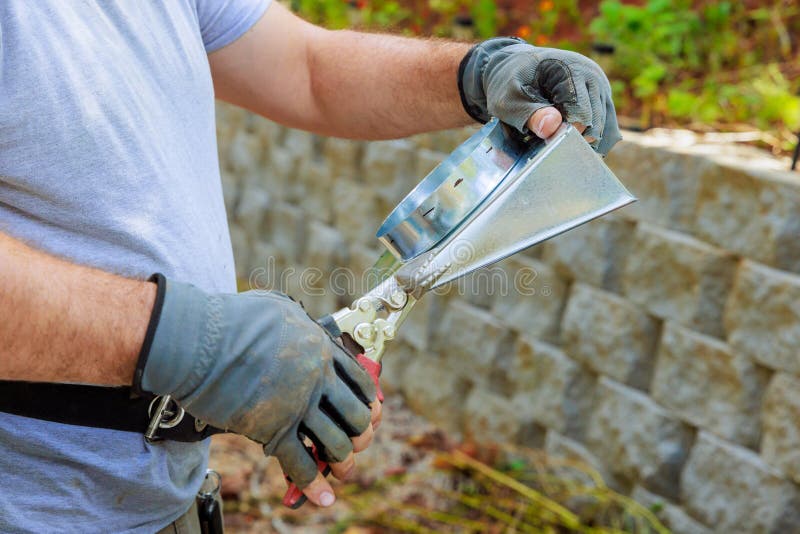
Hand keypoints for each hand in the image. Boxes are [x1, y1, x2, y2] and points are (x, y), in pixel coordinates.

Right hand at [135, 275, 380, 506]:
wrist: (198, 339)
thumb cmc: (231, 320)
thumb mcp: (278, 309)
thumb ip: (298, 325)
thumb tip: (302, 329)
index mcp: (321, 349)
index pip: (360, 382)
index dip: (369, 402)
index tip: (371, 414)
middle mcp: (317, 378)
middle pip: (356, 415)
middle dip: (361, 434)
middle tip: (357, 444)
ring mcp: (298, 405)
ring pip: (336, 443)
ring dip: (344, 462)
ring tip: (344, 471)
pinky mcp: (273, 429)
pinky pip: (301, 464)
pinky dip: (314, 485)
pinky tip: (321, 496)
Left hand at [458, 37, 621, 155]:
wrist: (514, 68)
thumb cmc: (509, 84)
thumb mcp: (510, 101)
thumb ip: (530, 114)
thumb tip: (553, 126)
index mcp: (572, 69)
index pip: (581, 115)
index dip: (563, 132)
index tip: (542, 136)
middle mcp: (592, 75)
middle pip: (595, 123)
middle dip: (573, 137)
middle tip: (547, 136)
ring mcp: (600, 87)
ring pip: (604, 128)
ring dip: (581, 138)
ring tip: (555, 133)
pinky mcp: (602, 98)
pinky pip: (607, 127)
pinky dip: (590, 138)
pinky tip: (569, 140)